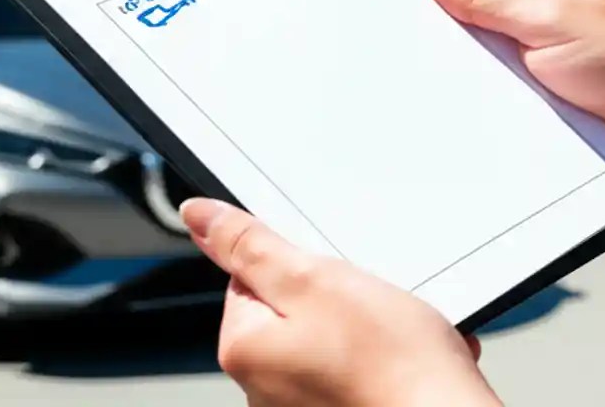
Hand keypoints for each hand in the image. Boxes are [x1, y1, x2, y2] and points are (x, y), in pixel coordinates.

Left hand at [181, 198, 499, 406]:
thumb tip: (198, 216)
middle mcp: (264, 388)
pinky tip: (406, 356)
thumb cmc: (390, 363)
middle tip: (370, 304)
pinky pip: (358, 367)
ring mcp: (304, 405)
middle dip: (336, 295)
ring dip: (367, 326)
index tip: (330, 272)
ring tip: (397, 332)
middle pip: (293, 307)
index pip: (251, 275)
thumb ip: (249, 244)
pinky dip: (384, 356)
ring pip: (332, 335)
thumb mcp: (312, 279)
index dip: (298, 263)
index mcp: (244, 350)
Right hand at [423, 0, 604, 133]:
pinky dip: (464, 105)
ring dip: (445, 73)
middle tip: (388, 40)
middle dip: (427, 29)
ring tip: (406, 80)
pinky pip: (481, 101)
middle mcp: (523, 25)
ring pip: (465, 64)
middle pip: (456, 19)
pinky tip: (442, 113)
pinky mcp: (524, 108)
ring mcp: (523, 68)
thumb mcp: (555, 21)